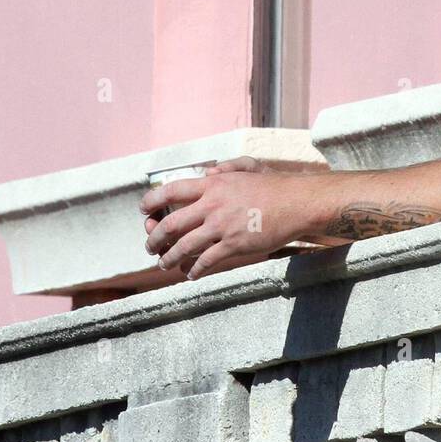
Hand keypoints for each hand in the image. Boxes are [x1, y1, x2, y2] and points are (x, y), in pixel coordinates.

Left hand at [140, 166, 316, 280]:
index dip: (151, 201)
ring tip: (164, 264)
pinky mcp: (234, 245)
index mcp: (212, 183)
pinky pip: (206, 261)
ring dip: (169, 258)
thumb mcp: (248, 167)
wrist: (297, 203)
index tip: (143, 210)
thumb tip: (208, 171)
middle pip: (171, 224)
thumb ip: (226, 167)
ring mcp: (222, 226)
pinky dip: (194, 269)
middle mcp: (212, 204)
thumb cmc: (273, 185)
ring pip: (184, 247)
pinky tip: (190, 274)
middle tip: (149, 245)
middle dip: (154, 238)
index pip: (171, 190)